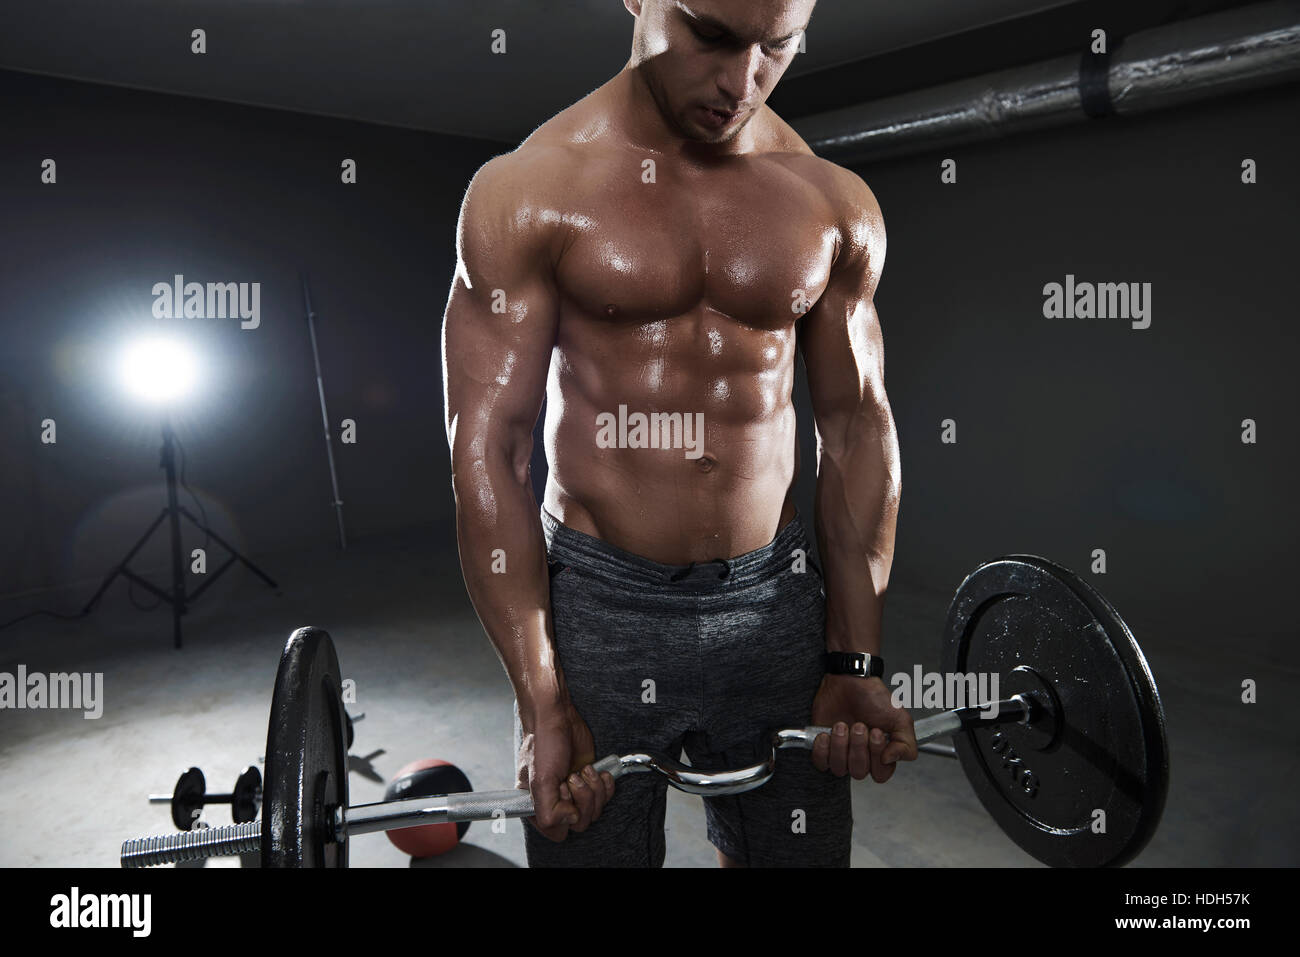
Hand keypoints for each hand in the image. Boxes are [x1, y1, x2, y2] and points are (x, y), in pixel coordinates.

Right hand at [516, 695, 614, 840]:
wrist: (558, 717)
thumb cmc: (543, 744)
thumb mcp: (539, 781)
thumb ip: (548, 812)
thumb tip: (570, 820)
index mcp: (536, 806)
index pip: (556, 832)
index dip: (565, 816)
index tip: (562, 792)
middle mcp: (555, 802)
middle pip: (580, 823)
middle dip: (583, 799)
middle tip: (573, 777)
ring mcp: (574, 792)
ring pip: (594, 811)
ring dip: (594, 789)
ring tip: (584, 770)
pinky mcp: (589, 781)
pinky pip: (605, 797)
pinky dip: (605, 785)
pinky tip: (598, 771)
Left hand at [810, 674, 916, 782]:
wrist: (848, 680)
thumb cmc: (874, 698)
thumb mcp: (900, 719)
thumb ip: (906, 745)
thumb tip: (890, 760)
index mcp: (881, 755)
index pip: (880, 774)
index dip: (876, 756)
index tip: (875, 732)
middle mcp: (861, 757)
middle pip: (859, 772)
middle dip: (858, 746)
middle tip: (858, 725)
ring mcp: (841, 753)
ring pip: (839, 768)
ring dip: (840, 745)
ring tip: (842, 725)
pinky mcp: (823, 747)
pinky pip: (820, 763)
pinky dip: (823, 749)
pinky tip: (826, 734)